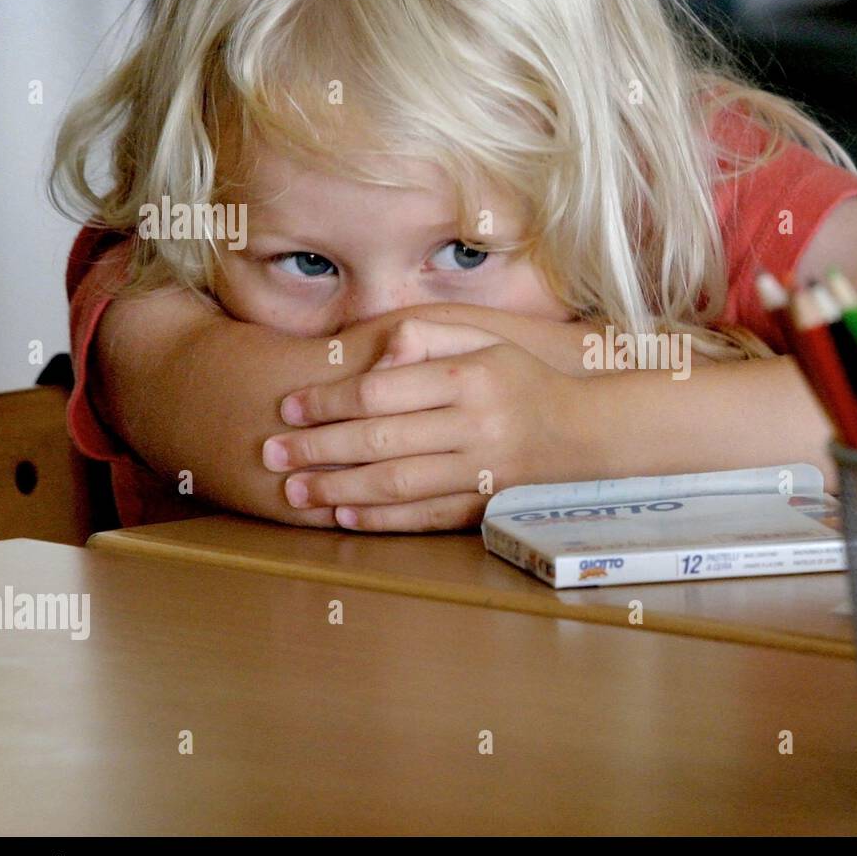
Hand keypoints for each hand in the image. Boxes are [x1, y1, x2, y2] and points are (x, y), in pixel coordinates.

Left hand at [262, 318, 594, 530]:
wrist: (584, 435)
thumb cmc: (522, 380)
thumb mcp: (485, 341)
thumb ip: (427, 337)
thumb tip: (373, 358)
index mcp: (470, 377)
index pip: (382, 391)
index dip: (329, 401)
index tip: (290, 407)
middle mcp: (475, 424)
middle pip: (380, 440)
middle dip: (318, 448)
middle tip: (272, 454)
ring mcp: (481, 470)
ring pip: (396, 483)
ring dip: (337, 489)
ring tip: (294, 492)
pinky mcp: (485, 505)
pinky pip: (424, 516)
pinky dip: (380, 519)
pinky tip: (343, 515)